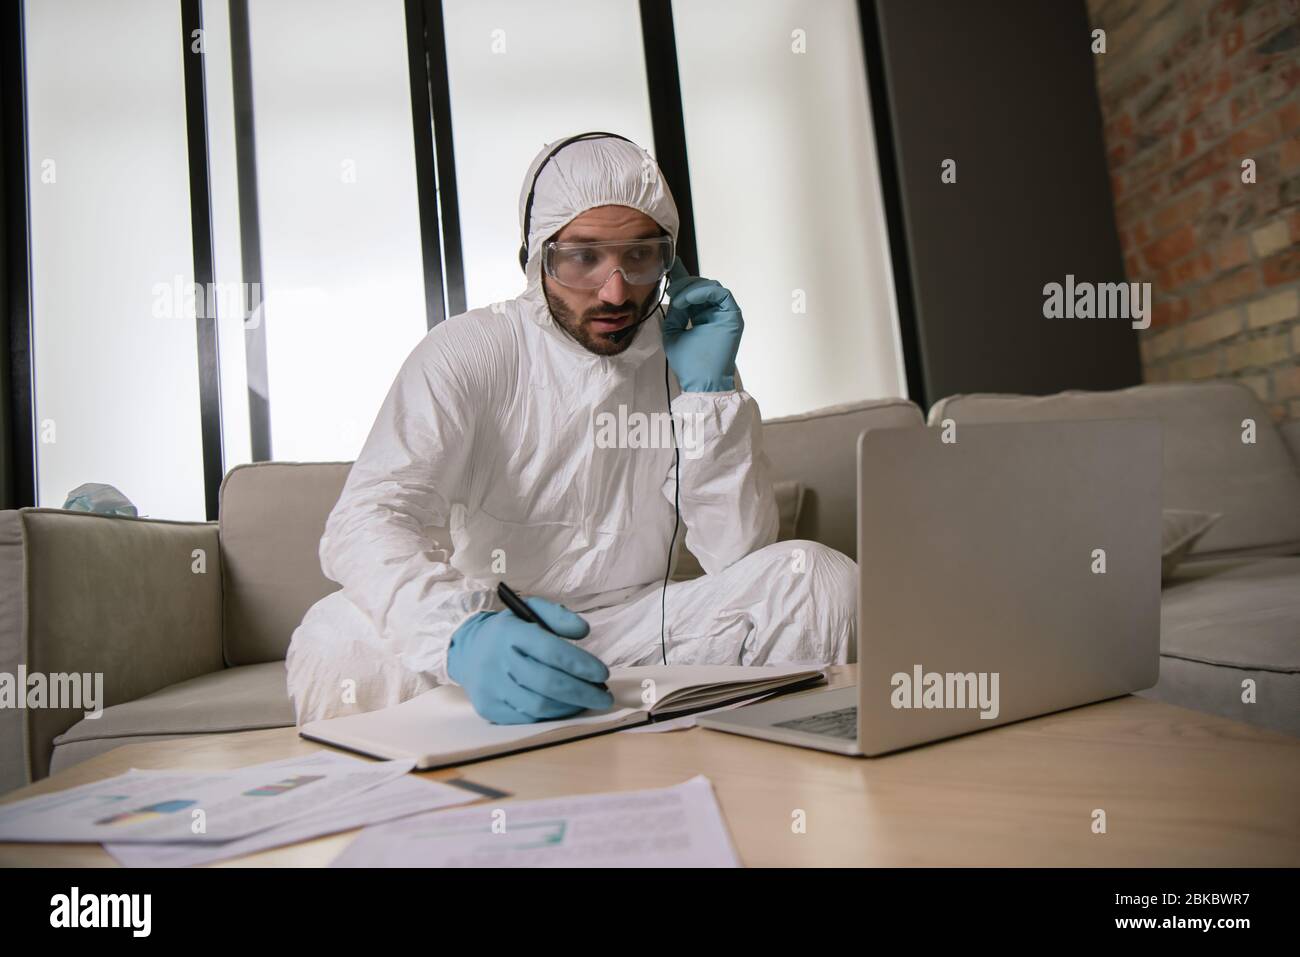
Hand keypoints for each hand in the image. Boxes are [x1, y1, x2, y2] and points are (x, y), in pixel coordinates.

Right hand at [447, 597, 612, 723]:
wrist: (467, 650)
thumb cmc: (509, 631)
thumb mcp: (530, 611)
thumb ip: (558, 617)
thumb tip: (583, 631)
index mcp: (509, 633)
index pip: (550, 651)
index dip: (580, 664)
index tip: (602, 673)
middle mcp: (497, 661)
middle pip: (548, 683)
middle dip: (582, 692)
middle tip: (604, 696)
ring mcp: (491, 688)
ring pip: (539, 705)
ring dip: (570, 706)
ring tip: (588, 701)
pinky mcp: (489, 708)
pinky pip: (527, 718)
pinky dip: (552, 715)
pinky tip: (566, 708)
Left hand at [662, 257, 743, 391]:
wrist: (701, 381)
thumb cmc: (688, 363)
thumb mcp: (673, 333)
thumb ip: (676, 312)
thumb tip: (677, 295)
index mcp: (701, 316)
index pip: (692, 291)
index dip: (682, 277)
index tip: (671, 264)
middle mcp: (714, 312)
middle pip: (700, 286)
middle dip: (684, 284)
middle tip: (671, 289)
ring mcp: (724, 313)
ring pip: (710, 286)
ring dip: (692, 288)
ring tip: (678, 299)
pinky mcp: (732, 316)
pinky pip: (721, 293)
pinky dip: (704, 292)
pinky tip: (689, 299)